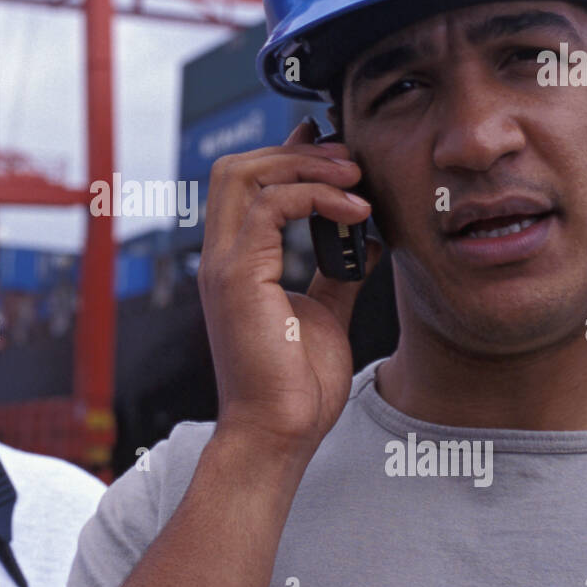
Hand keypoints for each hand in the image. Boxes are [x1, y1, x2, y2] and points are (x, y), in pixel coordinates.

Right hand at [197, 117, 382, 459]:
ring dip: (308, 167)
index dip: (288, 157)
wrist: (279, 433)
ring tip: (355, 180)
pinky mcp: (238, 277)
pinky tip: (356, 213)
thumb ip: (336, 275)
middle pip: (237, 167)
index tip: (336, 154)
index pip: (245, 185)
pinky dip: (317, 197)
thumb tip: (364, 242)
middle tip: (349, 162)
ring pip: (246, 174)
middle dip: (296, 153)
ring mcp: (224, 265)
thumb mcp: (325, 315)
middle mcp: (221, 258)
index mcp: (236, 264)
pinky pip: (271, 207)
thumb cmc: (296, 388)